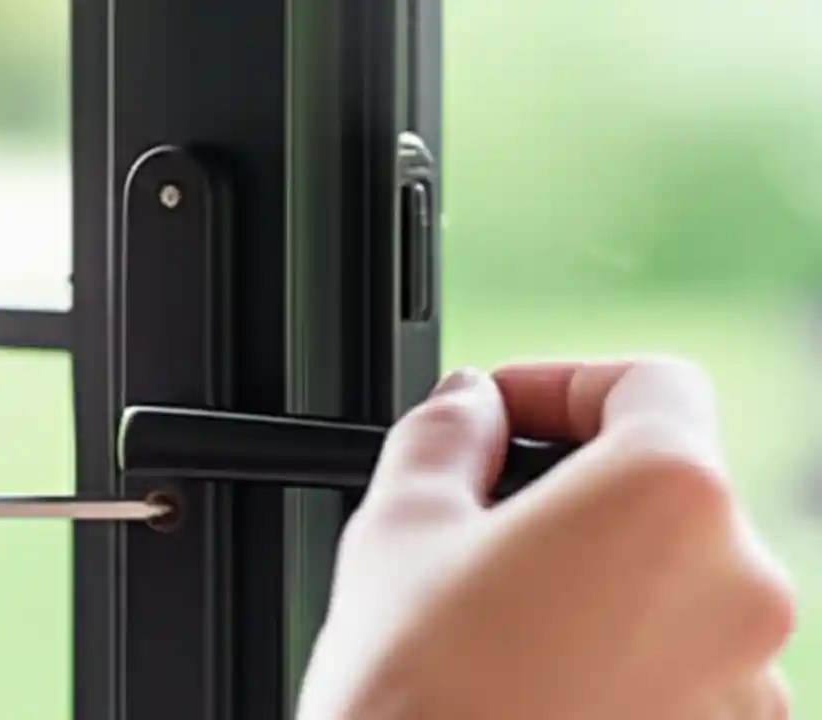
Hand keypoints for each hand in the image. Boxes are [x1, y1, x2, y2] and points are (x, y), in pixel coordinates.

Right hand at [297, 361, 794, 718]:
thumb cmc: (414, 705)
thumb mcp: (398, 534)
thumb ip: (443, 436)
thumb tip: (467, 403)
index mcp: (667, 501)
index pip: (650, 384)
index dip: (564, 383)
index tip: (503, 416)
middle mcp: (740, 589)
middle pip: (665, 492)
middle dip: (570, 492)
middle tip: (475, 524)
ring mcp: (750, 688)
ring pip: (673, 589)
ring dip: (595, 582)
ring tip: (492, 628)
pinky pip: (683, 676)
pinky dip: (619, 662)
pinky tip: (532, 692)